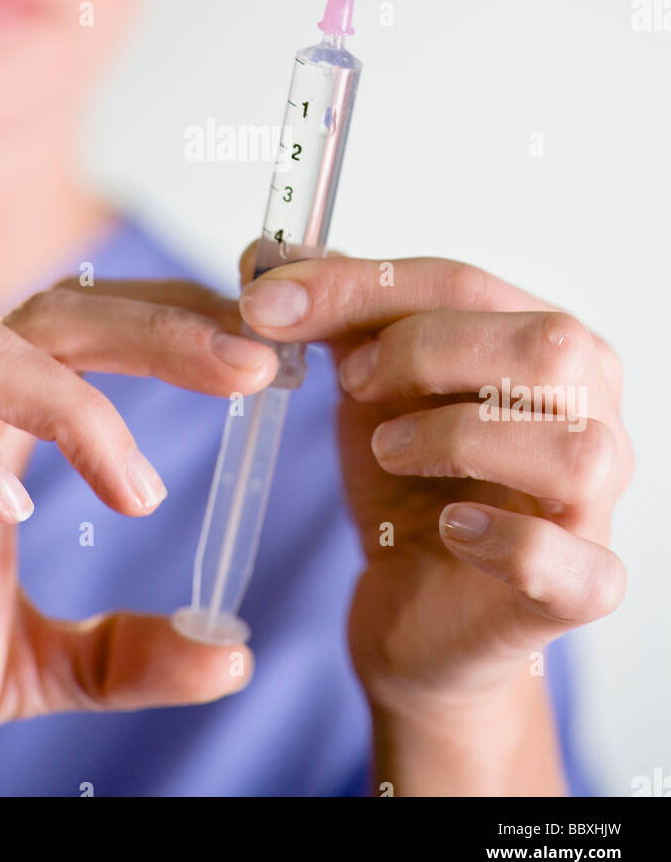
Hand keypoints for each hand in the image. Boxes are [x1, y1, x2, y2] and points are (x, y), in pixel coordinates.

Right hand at [0, 277, 277, 770]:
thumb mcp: (37, 668)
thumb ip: (124, 656)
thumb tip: (231, 658)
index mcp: (7, 436)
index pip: (102, 341)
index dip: (181, 329)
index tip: (267, 355)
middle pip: (66, 318)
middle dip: (164, 330)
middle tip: (254, 366)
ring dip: (80, 404)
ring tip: (140, 488)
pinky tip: (10, 508)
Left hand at [238, 250, 631, 717]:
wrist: (413, 603)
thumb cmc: (408, 484)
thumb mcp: (365, 387)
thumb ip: (333, 316)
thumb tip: (266, 258)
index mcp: (546, 345)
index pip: (469, 285)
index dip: (365, 287)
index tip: (271, 306)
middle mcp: (592, 412)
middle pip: (546, 345)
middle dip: (427, 349)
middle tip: (353, 383)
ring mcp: (596, 503)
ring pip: (573, 448)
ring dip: (461, 438)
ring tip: (391, 452)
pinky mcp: (582, 589)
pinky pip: (574, 562)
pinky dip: (507, 540)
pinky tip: (453, 527)